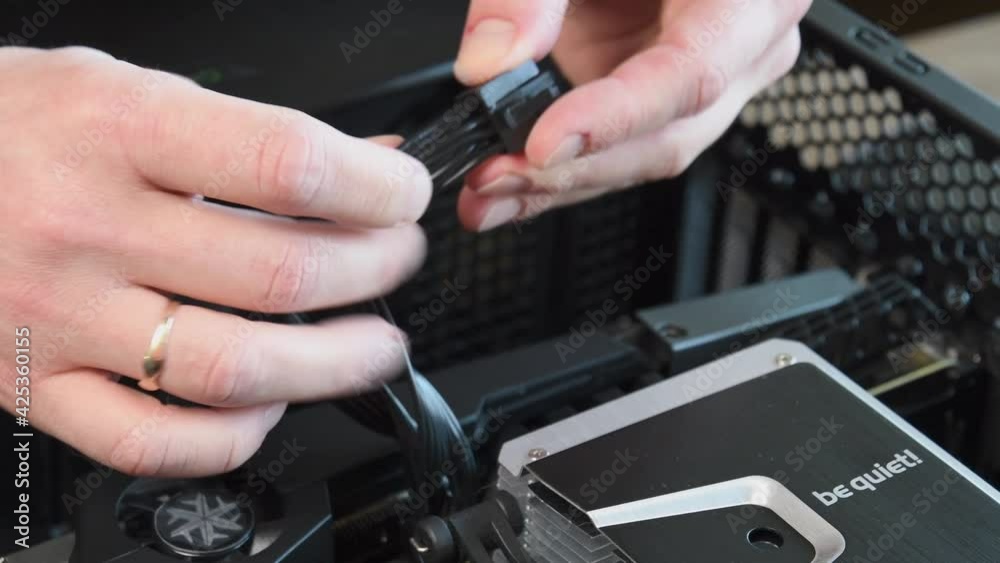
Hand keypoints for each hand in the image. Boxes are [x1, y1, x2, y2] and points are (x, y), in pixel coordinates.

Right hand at [0, 47, 431, 475]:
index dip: (376, 187)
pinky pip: (151, 442)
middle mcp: (87, 226)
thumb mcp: (123, 88)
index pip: (286, 164)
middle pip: (279, 273)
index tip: (404, 194)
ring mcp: (60, 317)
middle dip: (375, 268)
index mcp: (115, 129)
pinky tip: (267, 407)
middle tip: (396, 257)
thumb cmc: (10, 125)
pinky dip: (231, 437)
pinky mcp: (38, 387)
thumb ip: (245, 134)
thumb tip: (365, 160)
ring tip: (373, 345)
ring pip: (232, 369)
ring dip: (333, 365)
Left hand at [452, 0, 809, 229]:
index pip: (691, 72)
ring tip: (484, 198)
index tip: (543, 144)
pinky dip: (559, 175)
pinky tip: (508, 190)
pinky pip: (619, 152)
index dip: (614, 117)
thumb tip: (492, 61)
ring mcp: (707, 85)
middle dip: (572, 170)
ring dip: (557, 187)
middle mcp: (744, 50)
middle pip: (667, 137)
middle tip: (492, 180)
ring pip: (639, 159)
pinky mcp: (664, 104)